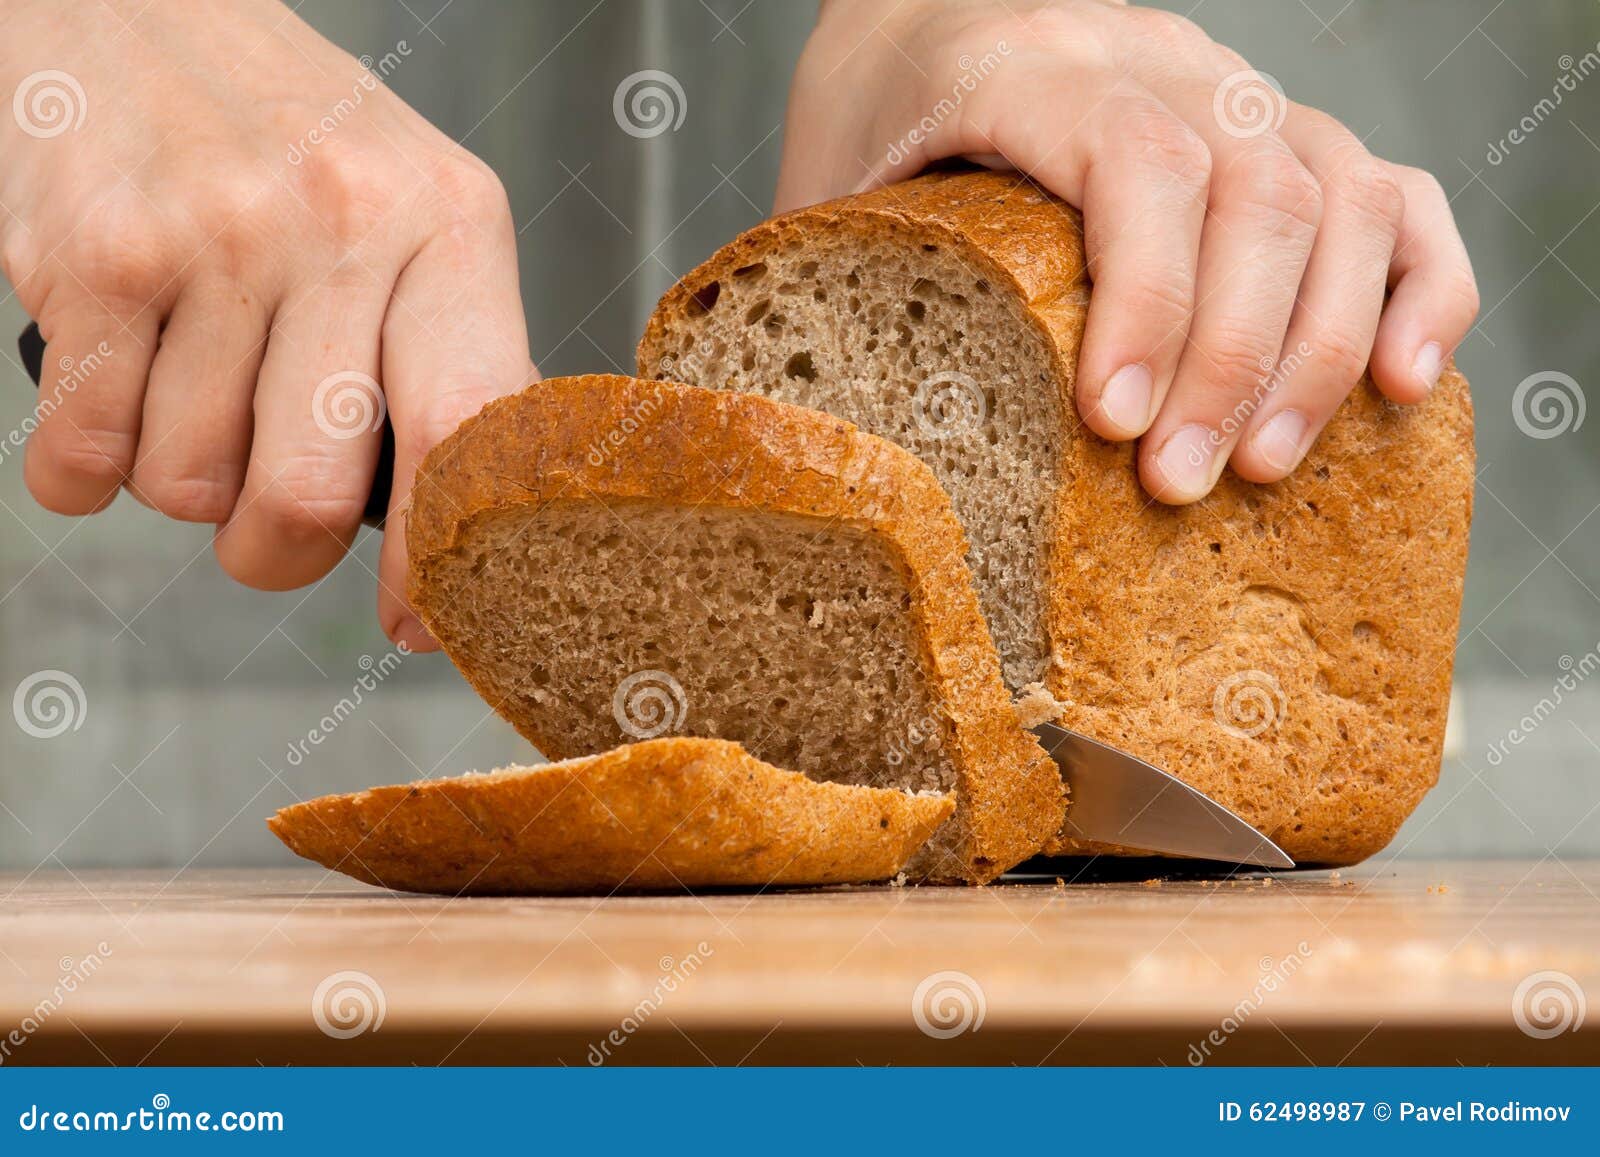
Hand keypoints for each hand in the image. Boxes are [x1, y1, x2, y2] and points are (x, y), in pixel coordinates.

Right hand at [0, 0, 533, 647]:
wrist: (133, 3)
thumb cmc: (292, 140)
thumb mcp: (413, 214)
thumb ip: (447, 354)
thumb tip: (467, 525)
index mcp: (450, 225)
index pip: (469, 433)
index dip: (443, 562)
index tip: (418, 621)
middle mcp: (343, 224)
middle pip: (309, 498)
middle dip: (277, 550)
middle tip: (266, 522)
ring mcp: (215, 235)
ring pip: (190, 487)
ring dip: (182, 483)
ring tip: (192, 391)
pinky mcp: (95, 253)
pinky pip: (87, 454)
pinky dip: (85, 469)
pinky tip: (115, 394)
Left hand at [777, 0, 1478, 502]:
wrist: (926, 11)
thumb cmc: (875, 117)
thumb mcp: (830, 186)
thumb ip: (852, 282)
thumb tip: (846, 440)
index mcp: (1024, 60)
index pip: (1131, 159)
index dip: (1144, 297)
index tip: (1114, 422)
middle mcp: (1152, 55)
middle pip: (1251, 188)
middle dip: (1229, 356)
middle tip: (1182, 483)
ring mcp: (1235, 84)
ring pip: (1338, 195)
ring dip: (1318, 348)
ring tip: (1264, 466)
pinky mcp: (1287, 129)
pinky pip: (1396, 194)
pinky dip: (1420, 289)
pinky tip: (1404, 384)